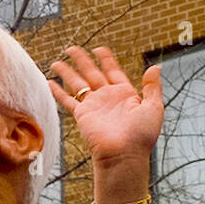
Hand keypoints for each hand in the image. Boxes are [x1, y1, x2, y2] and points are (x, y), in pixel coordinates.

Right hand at [49, 46, 162, 166]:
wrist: (124, 155)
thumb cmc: (141, 136)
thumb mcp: (154, 108)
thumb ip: (152, 87)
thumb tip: (155, 67)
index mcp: (124, 94)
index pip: (113, 71)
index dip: (105, 59)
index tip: (98, 49)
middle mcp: (107, 97)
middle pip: (91, 72)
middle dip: (81, 60)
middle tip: (71, 48)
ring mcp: (93, 106)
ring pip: (77, 83)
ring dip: (66, 72)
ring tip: (56, 62)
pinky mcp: (82, 115)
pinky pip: (67, 100)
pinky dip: (57, 92)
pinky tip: (48, 82)